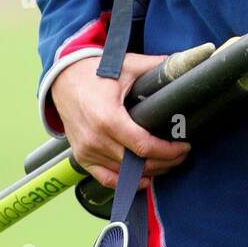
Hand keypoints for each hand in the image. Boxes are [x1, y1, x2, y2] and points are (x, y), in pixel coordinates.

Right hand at [50, 52, 194, 191]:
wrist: (63, 78)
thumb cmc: (94, 72)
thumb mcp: (127, 66)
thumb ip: (156, 66)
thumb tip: (182, 64)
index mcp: (108, 118)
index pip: (144, 146)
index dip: (169, 151)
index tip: (184, 147)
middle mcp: (96, 139)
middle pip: (138, 164)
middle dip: (165, 162)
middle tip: (181, 155)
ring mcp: (87, 150)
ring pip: (125, 173)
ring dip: (150, 171)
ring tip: (167, 162)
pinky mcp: (82, 156)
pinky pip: (105, 178)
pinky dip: (125, 182)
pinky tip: (143, 179)